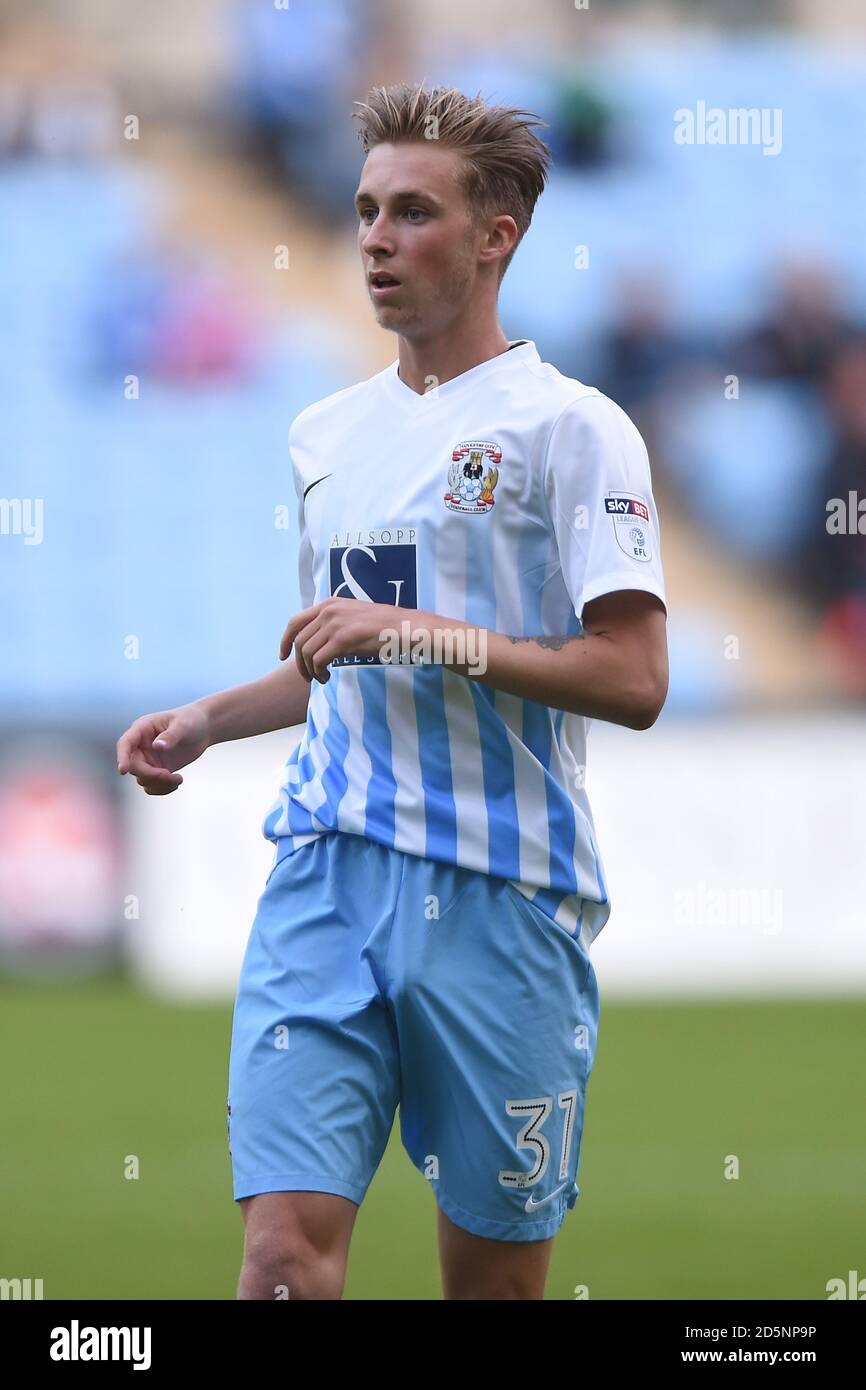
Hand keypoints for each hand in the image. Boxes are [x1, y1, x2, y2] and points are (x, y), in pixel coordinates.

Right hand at [116, 702, 211, 794]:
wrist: (203, 729)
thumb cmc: (191, 720)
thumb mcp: (183, 725)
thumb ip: (170, 736)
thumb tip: (156, 746)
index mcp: (142, 729)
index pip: (125, 744)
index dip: (122, 757)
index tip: (123, 771)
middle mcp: (141, 745)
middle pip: (134, 766)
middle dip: (151, 775)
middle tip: (170, 776)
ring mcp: (148, 759)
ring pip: (142, 779)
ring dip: (159, 784)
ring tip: (179, 779)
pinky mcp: (156, 770)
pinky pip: (151, 785)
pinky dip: (162, 789)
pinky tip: (176, 782)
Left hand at [279, 597, 415, 681]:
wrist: (406, 628)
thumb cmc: (385, 627)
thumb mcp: (354, 617)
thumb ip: (336, 623)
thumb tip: (321, 642)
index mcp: (330, 604)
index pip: (295, 621)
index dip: (285, 641)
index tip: (283, 656)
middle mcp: (329, 611)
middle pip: (298, 640)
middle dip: (298, 663)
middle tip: (307, 677)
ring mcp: (335, 624)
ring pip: (306, 652)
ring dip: (310, 670)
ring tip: (321, 679)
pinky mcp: (343, 639)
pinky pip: (318, 660)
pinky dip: (319, 673)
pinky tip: (327, 678)